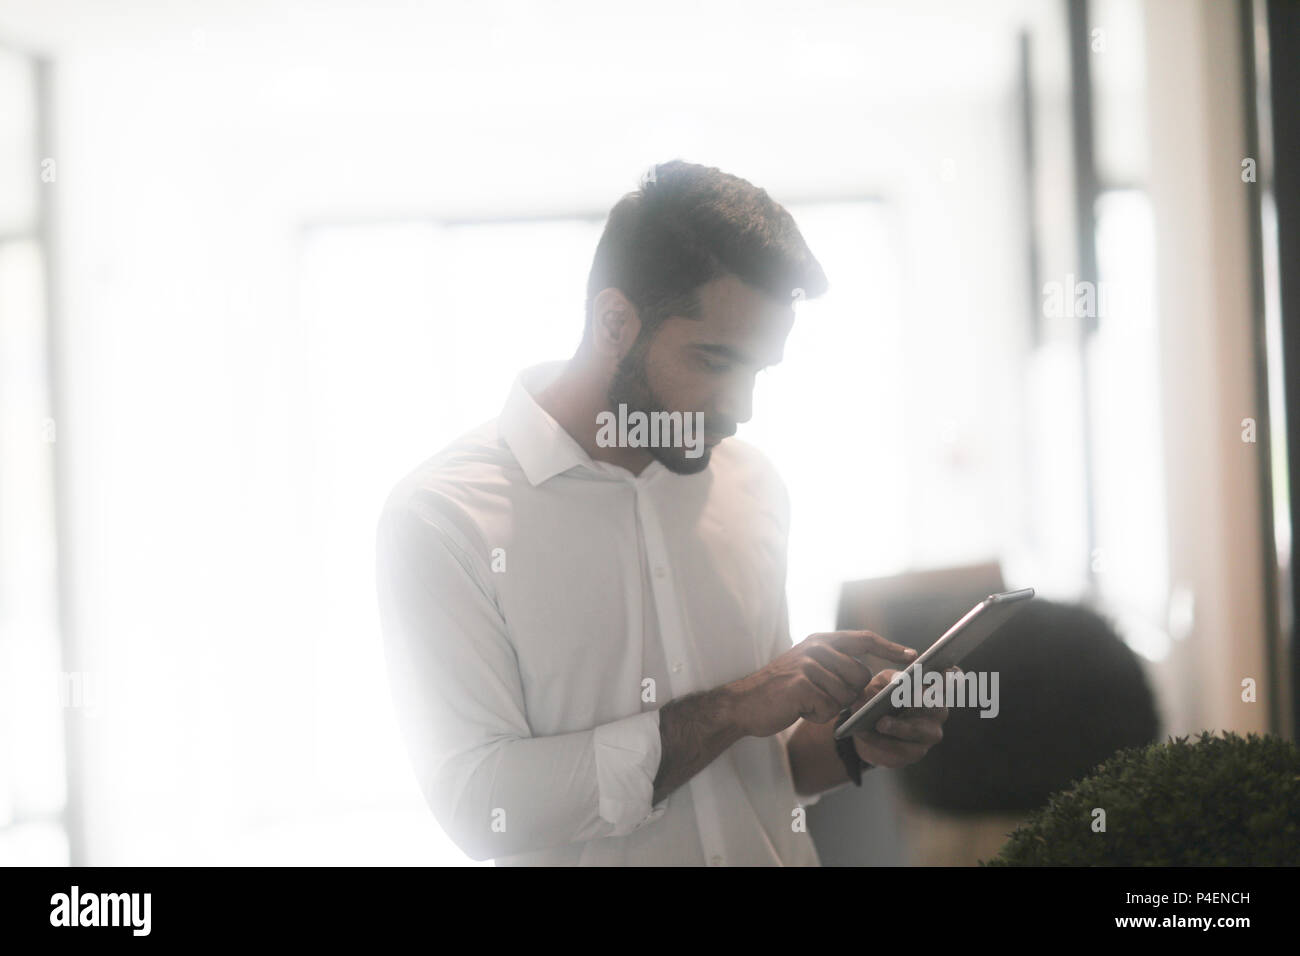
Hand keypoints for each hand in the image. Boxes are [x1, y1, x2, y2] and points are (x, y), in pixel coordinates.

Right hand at [727, 631, 916, 737]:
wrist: (743, 704)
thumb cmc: (780, 691)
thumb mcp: (808, 669)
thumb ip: (836, 668)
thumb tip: (870, 682)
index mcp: (820, 640)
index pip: (864, 638)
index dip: (890, 647)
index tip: (912, 656)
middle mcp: (817, 647)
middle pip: (860, 675)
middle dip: (849, 694)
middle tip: (820, 698)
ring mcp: (809, 664)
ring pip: (846, 695)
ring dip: (829, 707)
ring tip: (805, 702)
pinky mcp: (802, 684)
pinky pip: (829, 708)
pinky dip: (817, 715)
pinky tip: (799, 709)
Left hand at [850, 666, 956, 768]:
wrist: (863, 726)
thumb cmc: (877, 696)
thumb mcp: (880, 682)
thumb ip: (891, 678)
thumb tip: (901, 679)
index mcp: (933, 688)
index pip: (953, 679)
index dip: (952, 676)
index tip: (942, 672)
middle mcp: (937, 712)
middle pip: (939, 707)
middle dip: (924, 702)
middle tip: (908, 697)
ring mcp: (929, 735)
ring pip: (918, 732)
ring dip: (898, 727)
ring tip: (880, 722)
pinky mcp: (914, 753)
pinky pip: (900, 749)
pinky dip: (880, 741)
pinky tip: (865, 733)